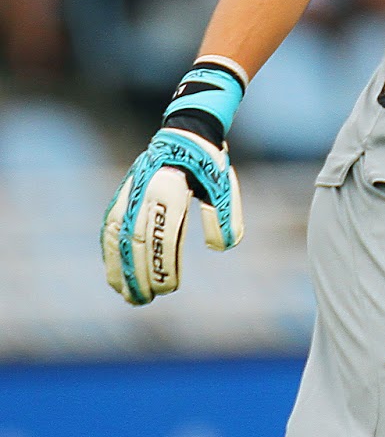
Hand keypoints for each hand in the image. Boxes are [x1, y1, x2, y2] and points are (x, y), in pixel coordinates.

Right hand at [102, 127, 244, 304]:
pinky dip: (110, 254)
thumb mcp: (223, 185)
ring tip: (128, 295)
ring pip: (117, 238)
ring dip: (119, 269)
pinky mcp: (121, 198)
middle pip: (137, 241)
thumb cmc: (208, 164)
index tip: (169, 288)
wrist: (183, 136)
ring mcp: (129, 194)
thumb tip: (222, 247)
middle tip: (146, 300)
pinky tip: (114, 275)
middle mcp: (144, 192)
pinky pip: (109, 230)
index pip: (162, 234)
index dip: (162, 264)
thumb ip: (224, 215)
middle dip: (139, 274)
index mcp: (169, 188)